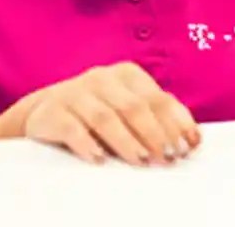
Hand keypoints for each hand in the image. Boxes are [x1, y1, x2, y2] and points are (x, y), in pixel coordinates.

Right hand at [19, 62, 200, 165]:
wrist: (43, 111)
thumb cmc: (97, 112)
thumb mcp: (127, 108)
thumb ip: (157, 117)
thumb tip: (192, 140)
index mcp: (127, 74)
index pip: (158, 99)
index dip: (176, 123)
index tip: (188, 146)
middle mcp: (102, 78)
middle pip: (134, 107)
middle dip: (155, 134)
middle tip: (167, 158)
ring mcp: (75, 92)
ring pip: (105, 117)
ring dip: (126, 141)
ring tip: (142, 160)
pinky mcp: (51, 111)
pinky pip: (71, 128)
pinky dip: (86, 144)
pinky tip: (99, 159)